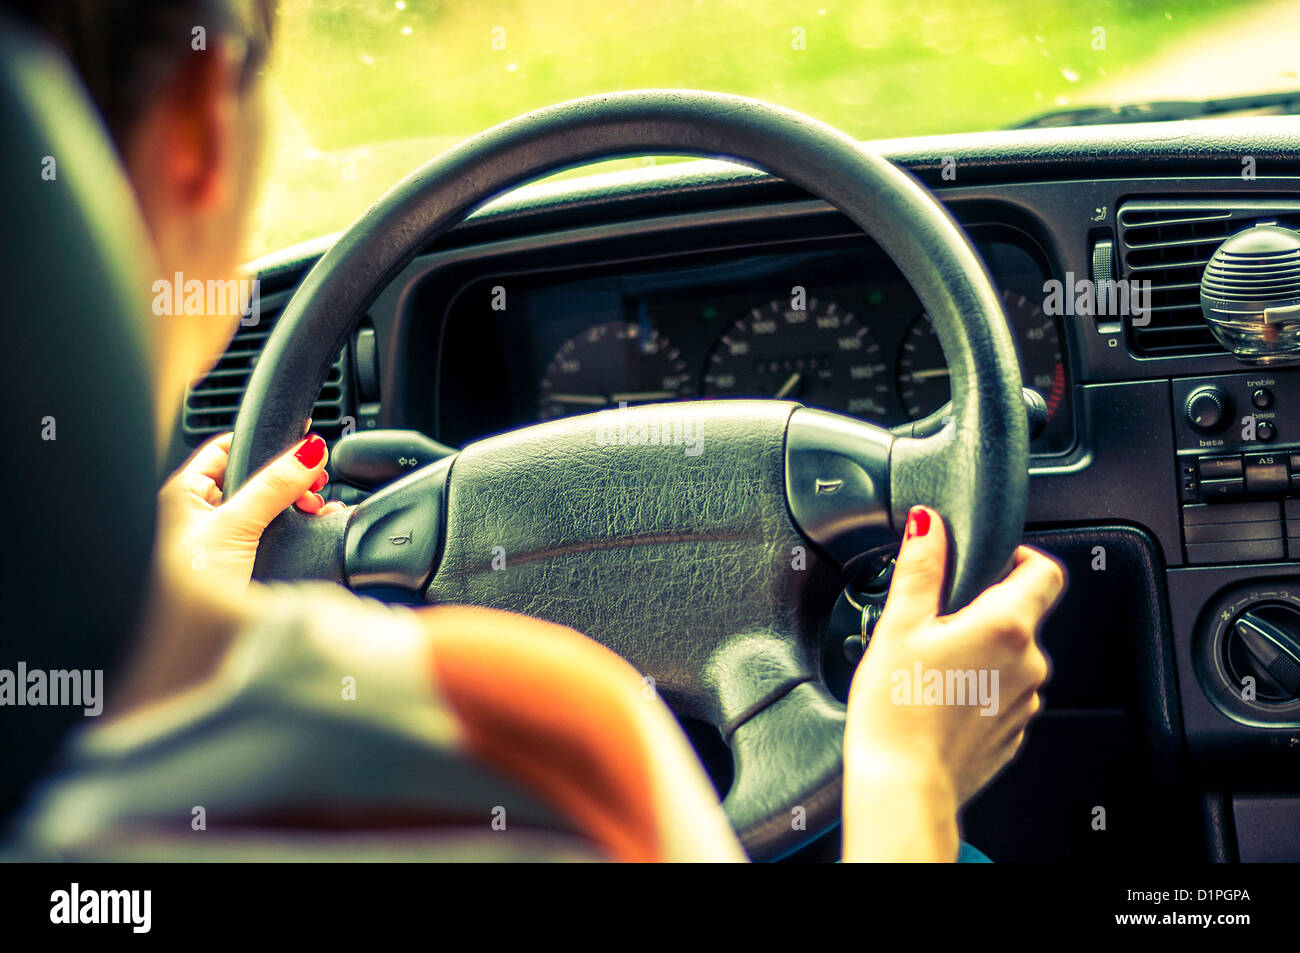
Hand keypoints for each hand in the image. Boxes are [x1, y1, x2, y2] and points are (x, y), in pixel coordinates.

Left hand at [156, 430, 345, 598]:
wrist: (200, 654)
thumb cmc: (191, 593)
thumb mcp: (233, 527)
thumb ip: (272, 486)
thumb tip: (306, 452)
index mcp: (187, 494)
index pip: (227, 447)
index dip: (264, 440)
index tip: (301, 436)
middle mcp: (206, 513)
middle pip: (257, 475)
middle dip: (291, 476)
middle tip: (315, 477)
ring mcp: (230, 539)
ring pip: (273, 504)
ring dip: (300, 501)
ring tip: (318, 504)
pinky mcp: (251, 561)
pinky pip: (283, 531)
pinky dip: (304, 525)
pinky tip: (320, 523)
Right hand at [842, 505, 1064, 859]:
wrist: (904, 786)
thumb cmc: (897, 711)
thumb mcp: (899, 625)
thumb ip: (920, 567)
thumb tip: (928, 523)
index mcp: (1006, 626)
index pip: (1045, 571)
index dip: (1021, 556)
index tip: (993, 560)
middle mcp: (1029, 663)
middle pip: (1019, 616)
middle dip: (981, 612)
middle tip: (932, 624)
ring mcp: (1024, 702)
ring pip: (1009, 658)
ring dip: (979, 653)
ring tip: (929, 667)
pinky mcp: (1012, 733)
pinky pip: (1000, 696)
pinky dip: (976, 689)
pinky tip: (937, 699)